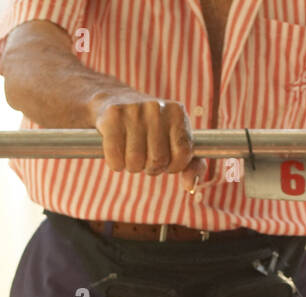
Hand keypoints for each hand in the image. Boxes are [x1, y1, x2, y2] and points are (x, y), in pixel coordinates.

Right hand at [90, 92, 204, 188]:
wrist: (114, 100)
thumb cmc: (150, 129)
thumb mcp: (175, 142)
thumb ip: (192, 166)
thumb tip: (190, 186)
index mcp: (177, 113)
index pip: (182, 155)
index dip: (172, 166)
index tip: (164, 159)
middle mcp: (157, 108)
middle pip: (157, 160)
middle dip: (150, 167)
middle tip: (144, 156)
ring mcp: (134, 110)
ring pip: (135, 162)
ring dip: (131, 166)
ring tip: (129, 152)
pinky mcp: (113, 116)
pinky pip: (115, 158)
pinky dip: (115, 163)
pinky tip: (116, 152)